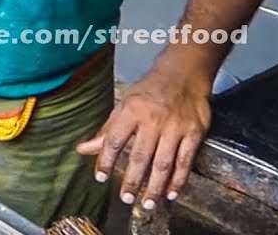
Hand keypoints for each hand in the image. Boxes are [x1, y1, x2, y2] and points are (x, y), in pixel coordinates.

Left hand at [76, 57, 212, 209]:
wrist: (184, 74)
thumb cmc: (150, 90)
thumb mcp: (124, 104)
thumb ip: (107, 130)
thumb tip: (83, 149)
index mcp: (131, 111)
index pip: (114, 139)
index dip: (105, 160)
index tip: (100, 178)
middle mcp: (153, 120)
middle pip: (140, 155)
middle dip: (132, 180)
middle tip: (126, 198)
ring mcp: (175, 127)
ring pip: (163, 163)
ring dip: (155, 186)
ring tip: (148, 203)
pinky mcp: (194, 133)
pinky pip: (185, 161)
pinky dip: (178, 179)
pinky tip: (171, 192)